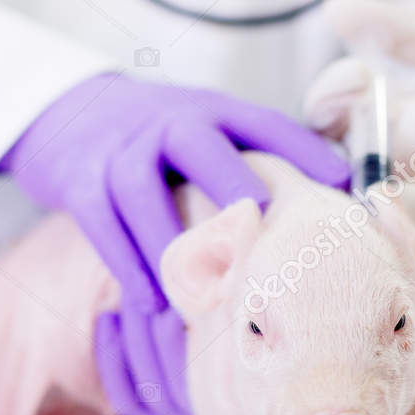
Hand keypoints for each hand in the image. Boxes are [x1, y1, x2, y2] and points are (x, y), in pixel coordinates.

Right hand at [0, 73, 349, 414]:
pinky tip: (152, 302)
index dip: (302, 150)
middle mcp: (168, 123)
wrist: (73, 114)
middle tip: (261, 232)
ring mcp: (120, 150)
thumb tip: (341, 192)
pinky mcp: (79, 182)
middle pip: (200, 149)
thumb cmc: (164, 140)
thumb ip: (264, 155)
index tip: (340, 183)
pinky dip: (127, 264)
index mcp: (212, 112)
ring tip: (201, 293)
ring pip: (143, 194)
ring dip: (171, 243)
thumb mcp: (212, 131)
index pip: (263, 124)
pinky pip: (102, 225)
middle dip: (231, 186)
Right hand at [304, 0, 414, 252]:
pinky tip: (408, 196)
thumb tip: (333, 10)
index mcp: (404, 105)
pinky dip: (411, 211)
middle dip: (355, 135)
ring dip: (379, 175)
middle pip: (351, 150)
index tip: (350, 82)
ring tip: (391, 161)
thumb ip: (403, 31)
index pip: (342, 104)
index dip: (332, 95)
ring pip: (379, 189)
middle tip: (370, 121)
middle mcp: (409, 153)